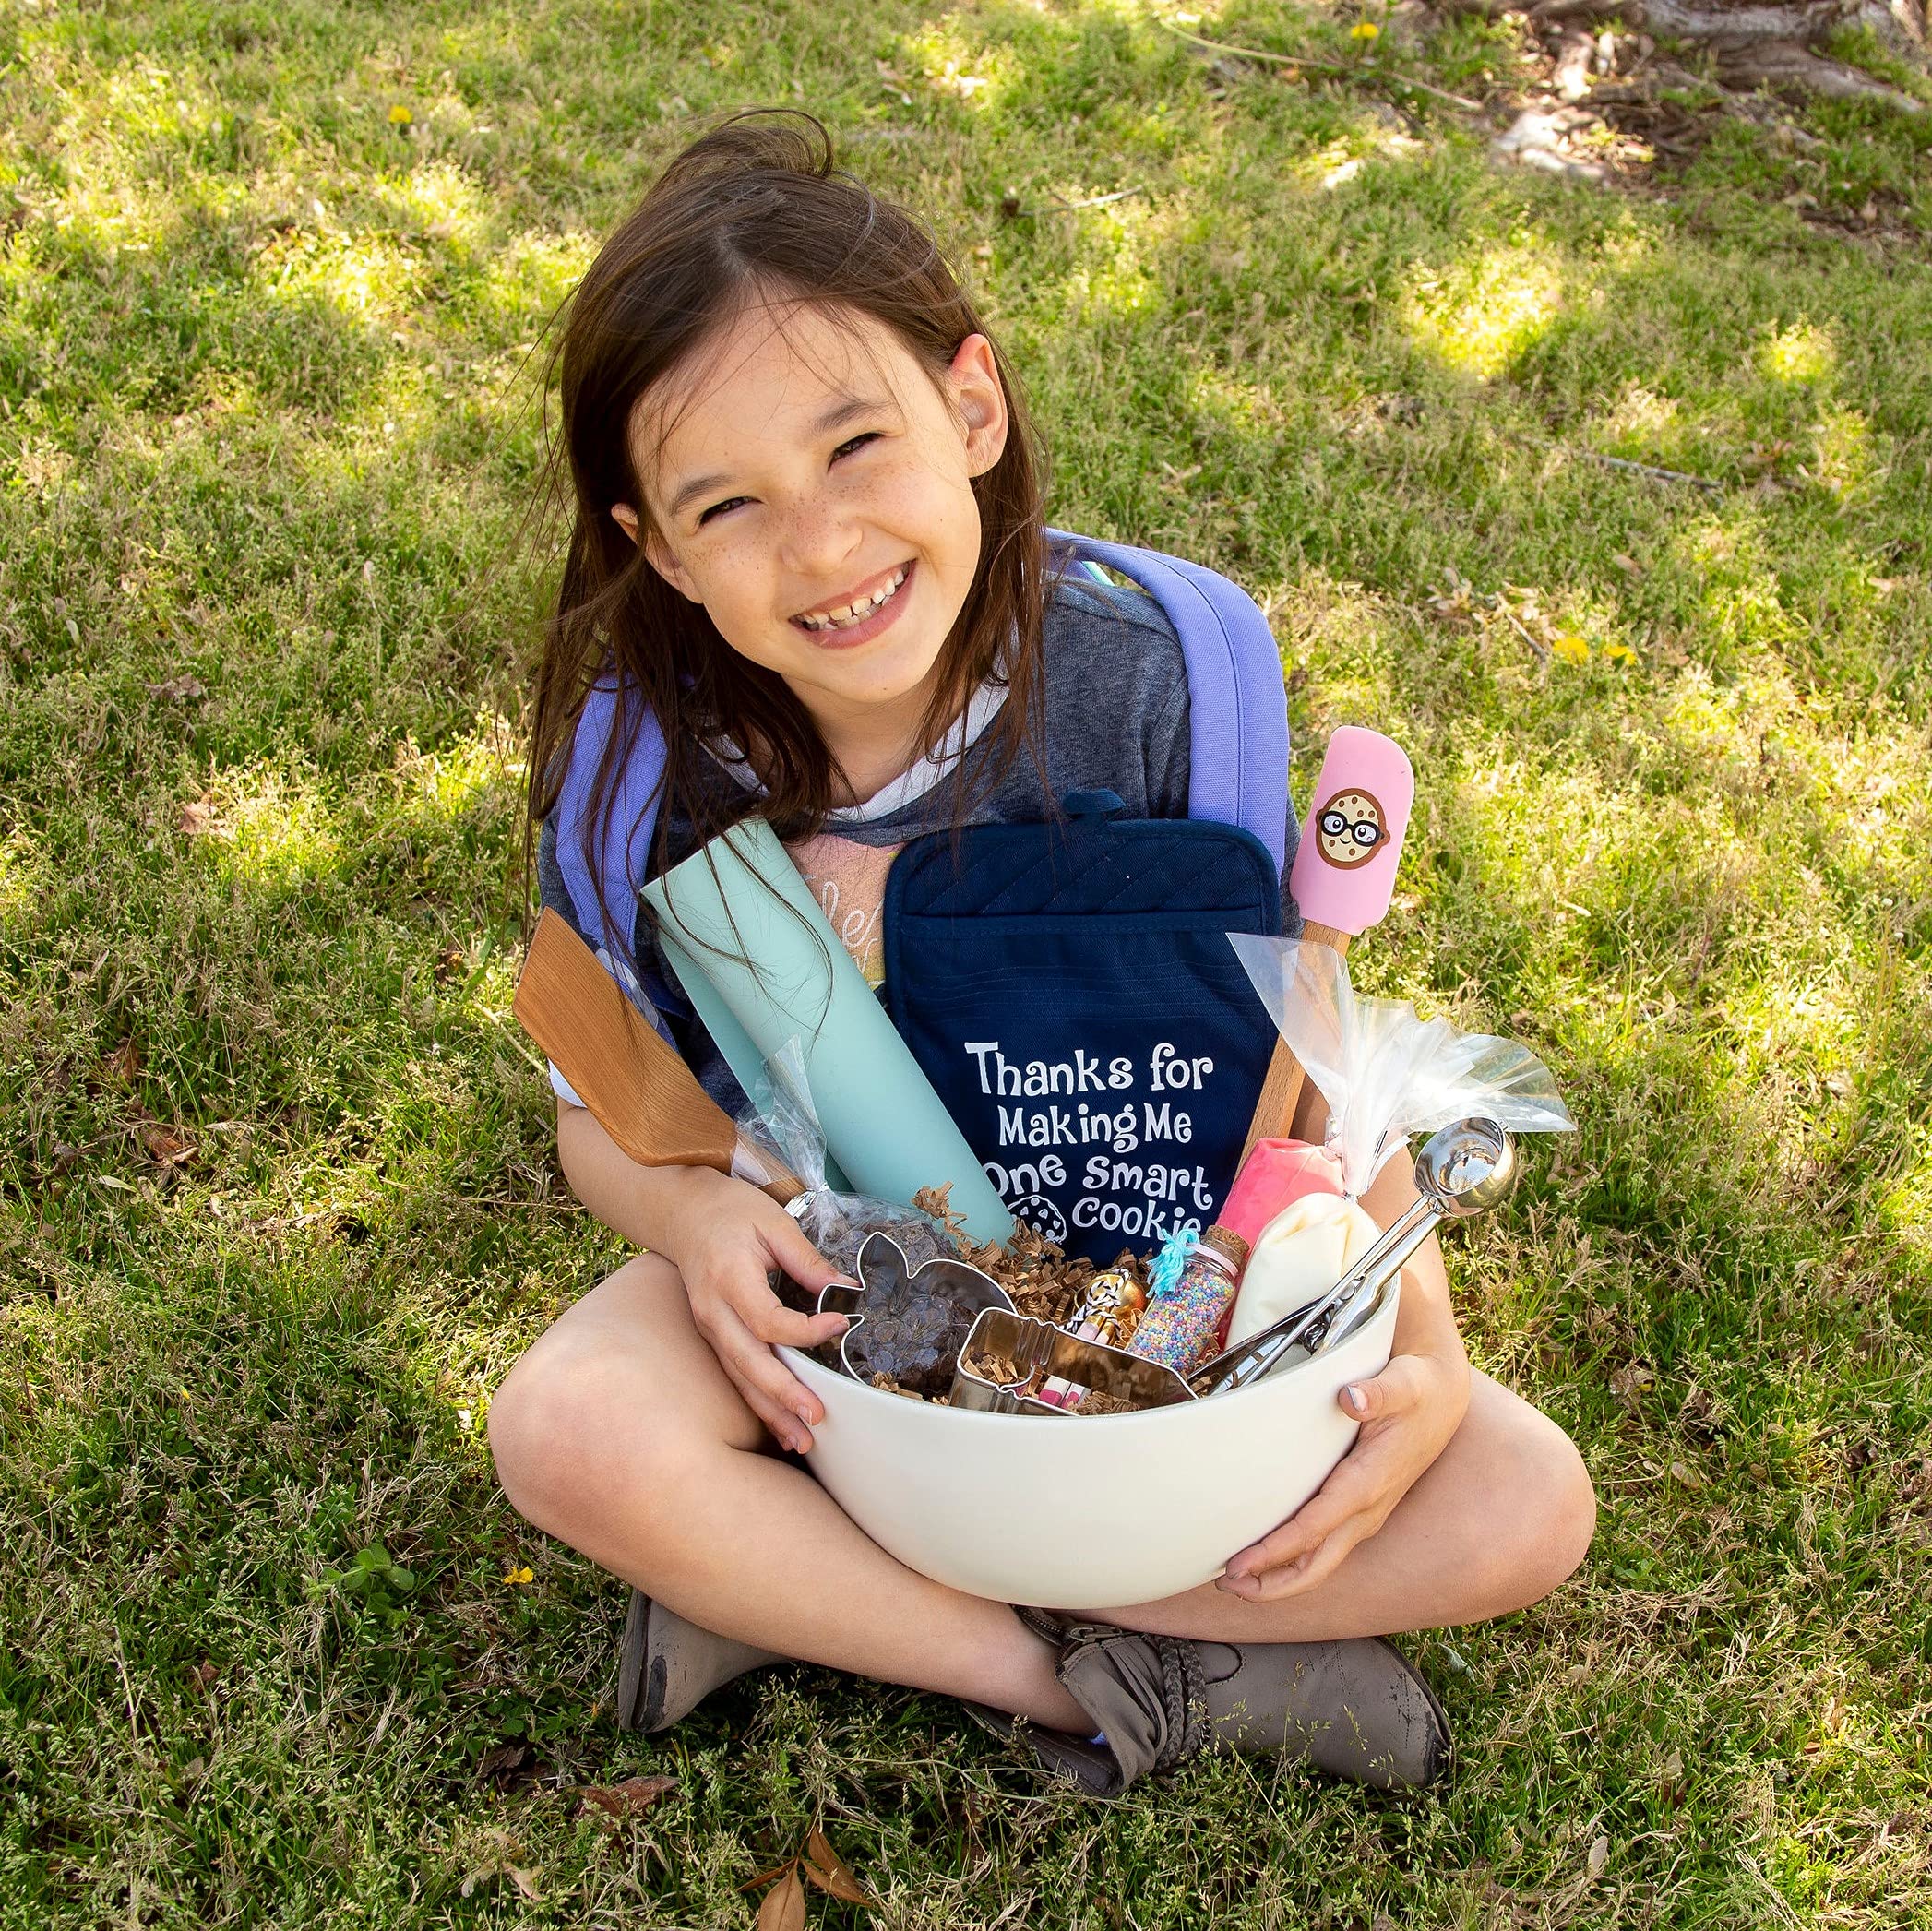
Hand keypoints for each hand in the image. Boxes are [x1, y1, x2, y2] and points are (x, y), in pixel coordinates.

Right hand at [664, 1171, 851, 1454]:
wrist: (683, 1213)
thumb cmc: (731, 1212)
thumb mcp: (773, 1222)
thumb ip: (807, 1259)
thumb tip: (845, 1286)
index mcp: (729, 1278)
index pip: (768, 1320)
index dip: (806, 1330)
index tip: (842, 1321)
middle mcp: (713, 1311)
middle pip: (749, 1362)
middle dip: (784, 1393)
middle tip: (818, 1416)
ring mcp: (708, 1328)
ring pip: (740, 1378)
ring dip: (771, 1412)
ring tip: (803, 1440)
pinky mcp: (713, 1336)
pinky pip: (735, 1375)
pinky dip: (758, 1403)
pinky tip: (780, 1426)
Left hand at [1217, 1349, 1469, 1602]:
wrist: (1443, 1398)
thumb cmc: (1417, 1390)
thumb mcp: (1402, 1384)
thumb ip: (1377, 1393)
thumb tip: (1352, 1399)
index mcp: (1368, 1483)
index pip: (1314, 1528)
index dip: (1274, 1551)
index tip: (1238, 1565)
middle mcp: (1367, 1509)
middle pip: (1316, 1565)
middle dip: (1271, 1584)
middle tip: (1226, 1584)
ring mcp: (1364, 1515)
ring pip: (1320, 1563)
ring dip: (1278, 1579)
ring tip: (1233, 1581)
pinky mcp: (1359, 1511)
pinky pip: (1324, 1548)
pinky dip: (1291, 1562)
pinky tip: (1264, 1559)